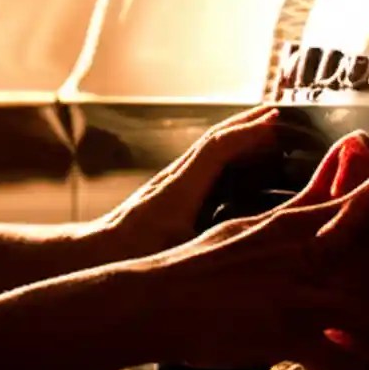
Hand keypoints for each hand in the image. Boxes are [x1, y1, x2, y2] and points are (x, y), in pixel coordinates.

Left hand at [96, 106, 280, 256]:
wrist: (92, 255)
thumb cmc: (132, 257)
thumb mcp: (180, 253)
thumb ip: (218, 245)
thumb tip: (260, 238)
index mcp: (180, 189)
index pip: (218, 147)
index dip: (248, 132)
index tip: (275, 121)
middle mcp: (174, 177)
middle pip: (214, 138)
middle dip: (246, 122)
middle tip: (276, 113)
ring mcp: (170, 182)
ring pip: (207, 148)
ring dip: (236, 135)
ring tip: (263, 130)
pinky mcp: (168, 192)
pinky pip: (203, 162)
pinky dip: (226, 153)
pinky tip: (236, 164)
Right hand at [134, 134, 368, 369]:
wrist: (154, 299)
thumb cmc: (205, 261)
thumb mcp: (260, 222)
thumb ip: (307, 196)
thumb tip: (339, 158)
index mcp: (299, 223)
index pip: (362, 193)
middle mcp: (306, 251)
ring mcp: (298, 292)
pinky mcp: (285, 332)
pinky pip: (338, 361)